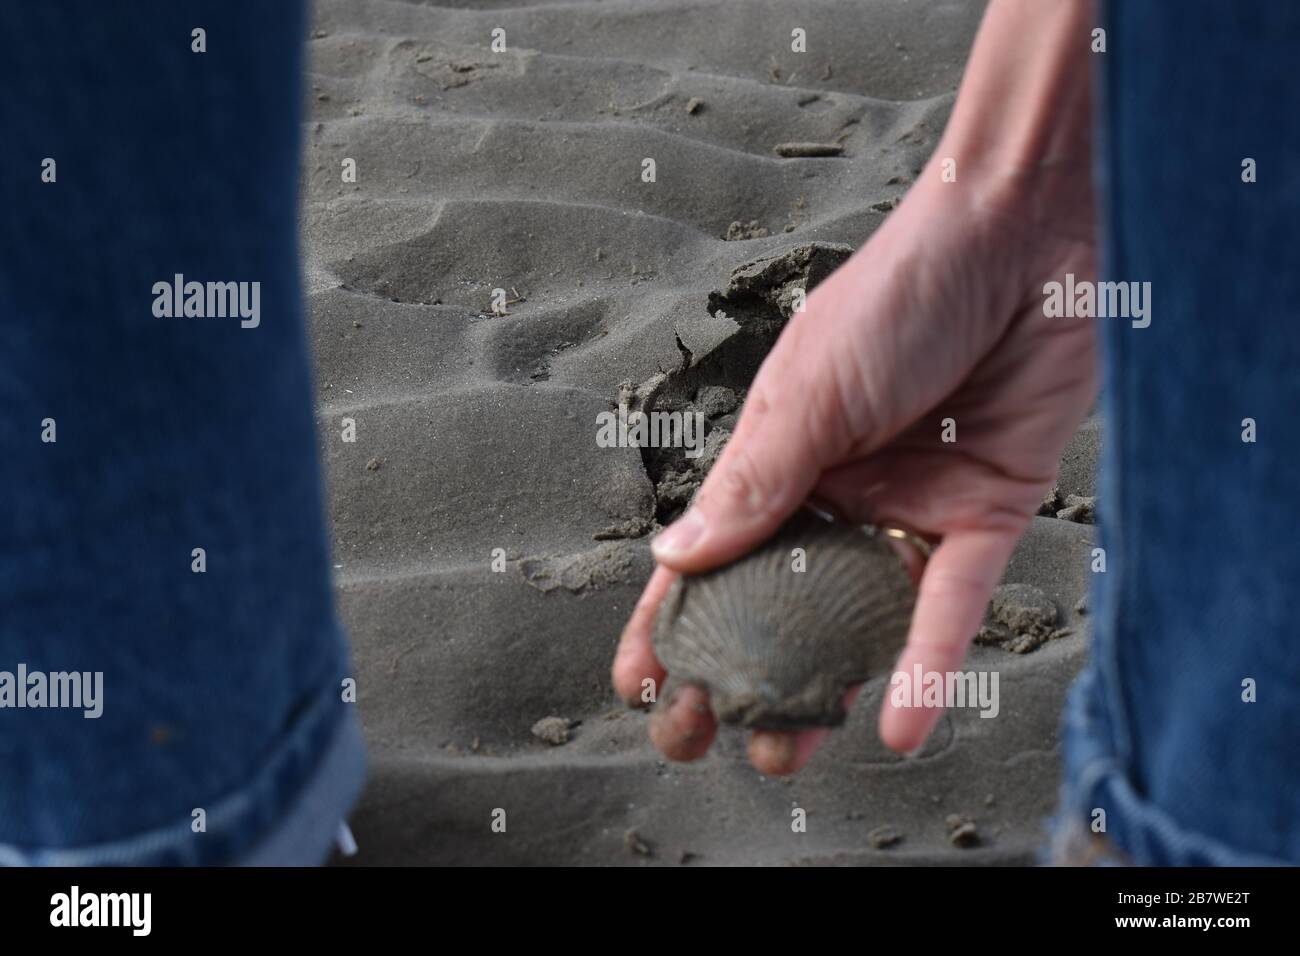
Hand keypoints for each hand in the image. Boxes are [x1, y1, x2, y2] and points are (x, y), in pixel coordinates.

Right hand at [612, 161, 1097, 772]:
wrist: (1023, 234)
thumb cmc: (900, 291)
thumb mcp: (809, 391)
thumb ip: (752, 482)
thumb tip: (671, 558)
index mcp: (783, 458)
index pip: (712, 554)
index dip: (671, 621)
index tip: (639, 684)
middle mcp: (840, 494)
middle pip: (778, 604)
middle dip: (736, 675)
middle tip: (697, 740)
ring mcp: (910, 508)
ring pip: (855, 624)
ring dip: (819, 691)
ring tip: (780, 755)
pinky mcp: (985, 515)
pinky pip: (949, 605)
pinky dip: (923, 665)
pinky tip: (893, 728)